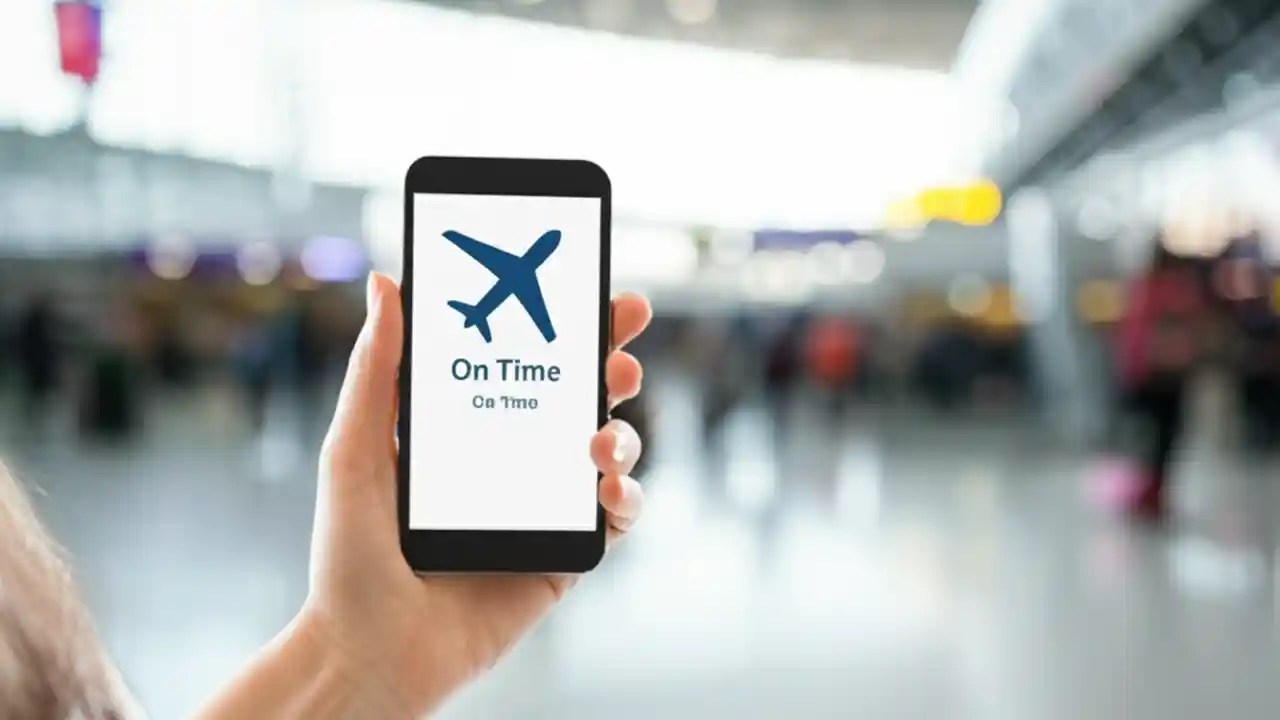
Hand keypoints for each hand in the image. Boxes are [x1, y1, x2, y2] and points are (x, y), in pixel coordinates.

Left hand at [300, 274, 649, 715]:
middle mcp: (511, 461)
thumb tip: (386, 282)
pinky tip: (609, 488)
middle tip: (621, 349)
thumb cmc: (351, 556)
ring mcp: (542, 507)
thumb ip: (377, 369)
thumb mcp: (356, 450)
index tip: (596, 291)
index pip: (526, 361)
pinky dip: (627, 496)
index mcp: (468, 429)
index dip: (566, 325)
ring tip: (602, 438)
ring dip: (623, 432)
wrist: (371, 652)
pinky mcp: (564, 556)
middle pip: (578, 398)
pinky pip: (615, 518)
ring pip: (608, 451)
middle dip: (612, 364)